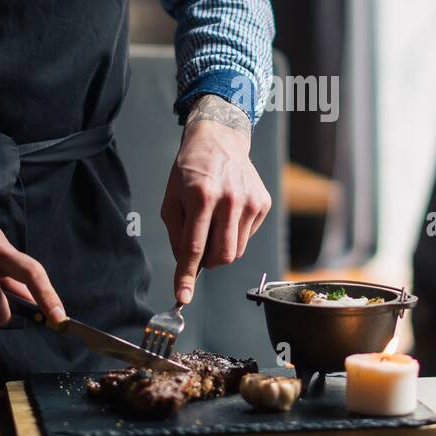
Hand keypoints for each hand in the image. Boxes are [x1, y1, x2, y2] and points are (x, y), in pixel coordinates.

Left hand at [160, 96, 271, 304]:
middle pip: (222, 256)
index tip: (183, 297)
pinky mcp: (263, 203)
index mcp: (202, 197)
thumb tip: (187, 266)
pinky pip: (247, 236)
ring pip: (236, 250)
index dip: (187, 276)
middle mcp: (230, 199)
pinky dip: (234, 233)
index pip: (194, 248)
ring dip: (221, 249)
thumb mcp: (171, 199)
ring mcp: (250, 202)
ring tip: (212, 226)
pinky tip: (228, 212)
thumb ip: (177, 235)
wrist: (220, 139)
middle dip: (207, 263)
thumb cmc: (190, 170)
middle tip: (199, 252)